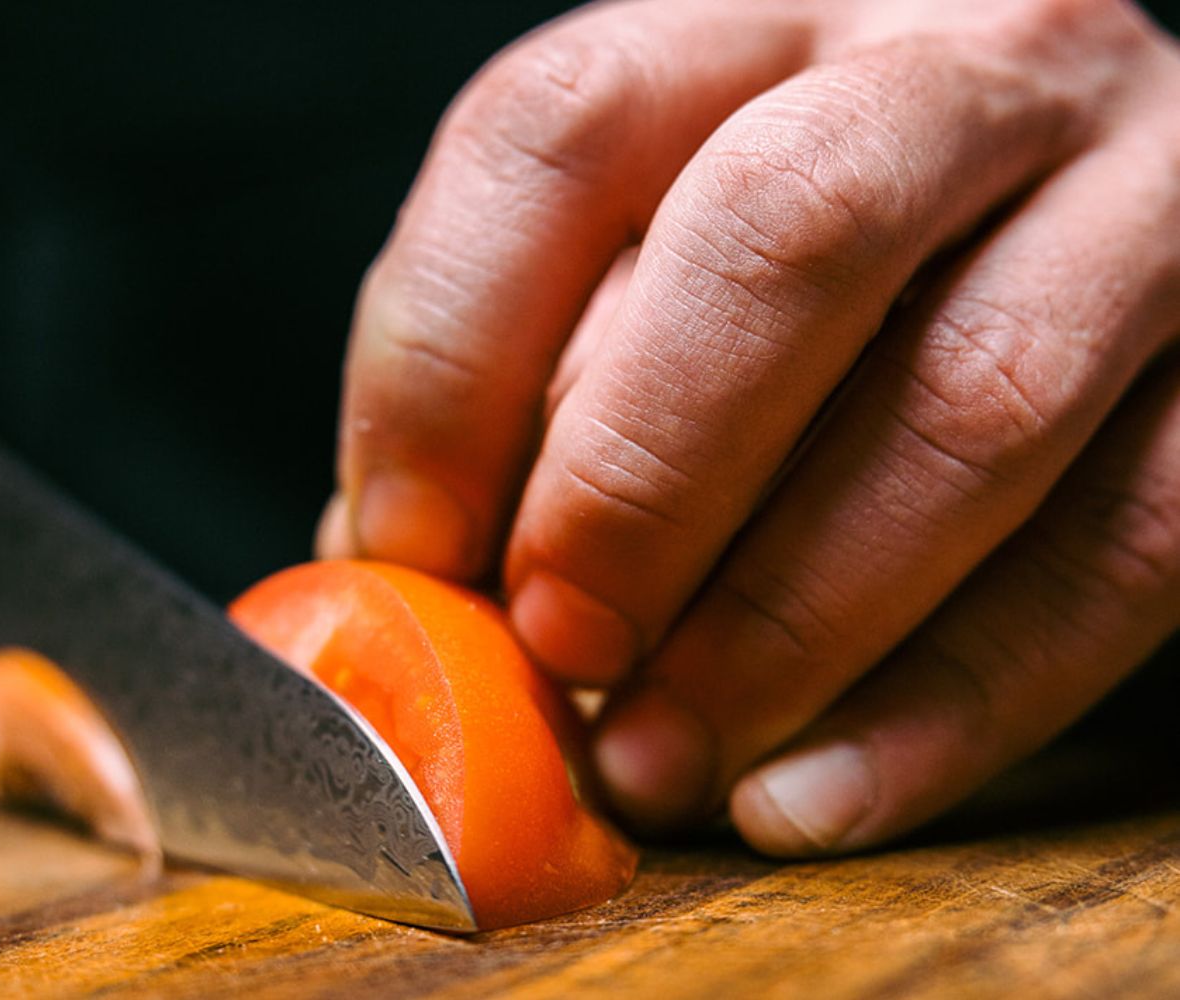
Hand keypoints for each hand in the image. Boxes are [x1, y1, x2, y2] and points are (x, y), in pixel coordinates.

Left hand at [320, 0, 1179, 853]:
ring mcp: (1137, 199)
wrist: (1067, 199)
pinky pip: (1117, 554)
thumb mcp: (652, 248)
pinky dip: (947, 708)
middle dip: (640, 480)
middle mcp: (961, 63)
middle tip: (555, 644)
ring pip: (970, 407)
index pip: (557, 130)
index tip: (403, 545)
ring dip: (784, 626)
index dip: (447, 359)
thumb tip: (403, 572)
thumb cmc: (801, 259)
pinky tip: (809, 794)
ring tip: (659, 756)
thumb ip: (531, 370)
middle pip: (784, 238)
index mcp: (754, 17)